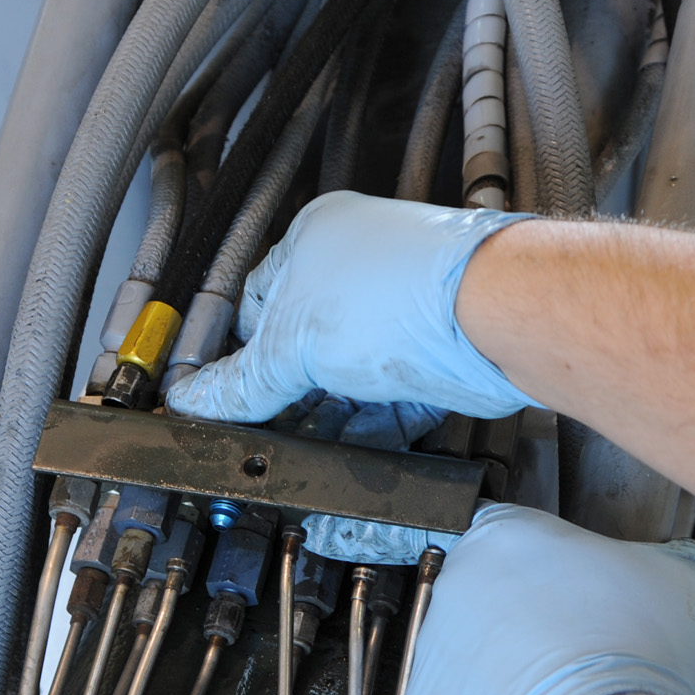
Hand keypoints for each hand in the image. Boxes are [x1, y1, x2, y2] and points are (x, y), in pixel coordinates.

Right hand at [165, 191, 536, 423]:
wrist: (495, 317)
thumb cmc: (405, 294)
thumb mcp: (296, 345)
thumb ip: (244, 381)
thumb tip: (199, 399)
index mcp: (316, 241)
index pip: (257, 304)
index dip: (240, 355)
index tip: (227, 396)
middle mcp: (362, 272)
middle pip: (307, 348)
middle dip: (290, 396)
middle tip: (267, 435)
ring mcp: (401, 316)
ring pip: (350, 380)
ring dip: (330, 421)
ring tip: (306, 454)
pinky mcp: (435, 359)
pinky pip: (393, 401)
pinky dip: (373, 430)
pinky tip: (355, 454)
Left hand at [402, 503, 694, 694]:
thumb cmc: (636, 667)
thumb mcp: (689, 584)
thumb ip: (670, 558)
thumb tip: (680, 565)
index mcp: (507, 536)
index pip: (521, 525)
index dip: (558, 556)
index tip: (580, 579)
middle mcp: (456, 590)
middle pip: (494, 592)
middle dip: (534, 616)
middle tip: (587, 642)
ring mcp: (433, 658)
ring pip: (475, 656)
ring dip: (512, 671)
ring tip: (569, 693)